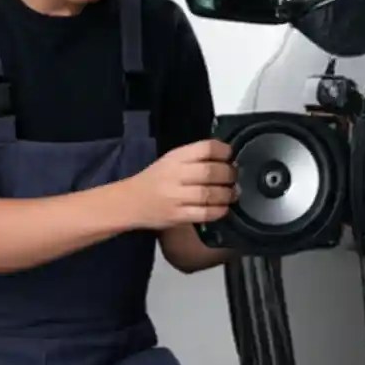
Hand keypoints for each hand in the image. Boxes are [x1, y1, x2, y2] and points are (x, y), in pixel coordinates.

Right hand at [124, 139, 238, 229]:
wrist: (130, 202)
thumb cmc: (154, 180)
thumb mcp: (170, 160)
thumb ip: (195, 158)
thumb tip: (226, 159)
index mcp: (175, 158)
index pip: (205, 148)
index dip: (223, 150)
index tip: (230, 155)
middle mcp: (175, 175)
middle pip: (210, 172)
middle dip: (229, 174)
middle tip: (235, 177)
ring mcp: (175, 197)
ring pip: (209, 194)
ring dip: (227, 194)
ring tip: (233, 193)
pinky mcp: (177, 216)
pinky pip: (204, 214)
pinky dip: (219, 210)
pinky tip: (224, 208)